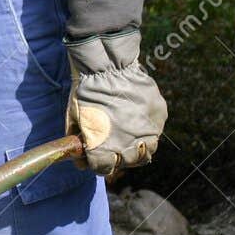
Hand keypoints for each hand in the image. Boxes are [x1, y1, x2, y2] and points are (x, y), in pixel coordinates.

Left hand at [64, 30, 166, 175]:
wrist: (106, 66)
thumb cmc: (85, 92)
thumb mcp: (74, 118)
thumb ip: (78, 141)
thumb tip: (78, 159)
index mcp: (105, 147)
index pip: (103, 169)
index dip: (96, 164)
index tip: (93, 157)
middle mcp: (129, 144)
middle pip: (127, 163)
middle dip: (117, 158)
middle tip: (112, 146)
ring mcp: (148, 131)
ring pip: (146, 151)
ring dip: (136, 148)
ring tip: (126, 137)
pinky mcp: (160, 117)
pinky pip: (155, 131)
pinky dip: (146, 130)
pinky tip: (135, 119)